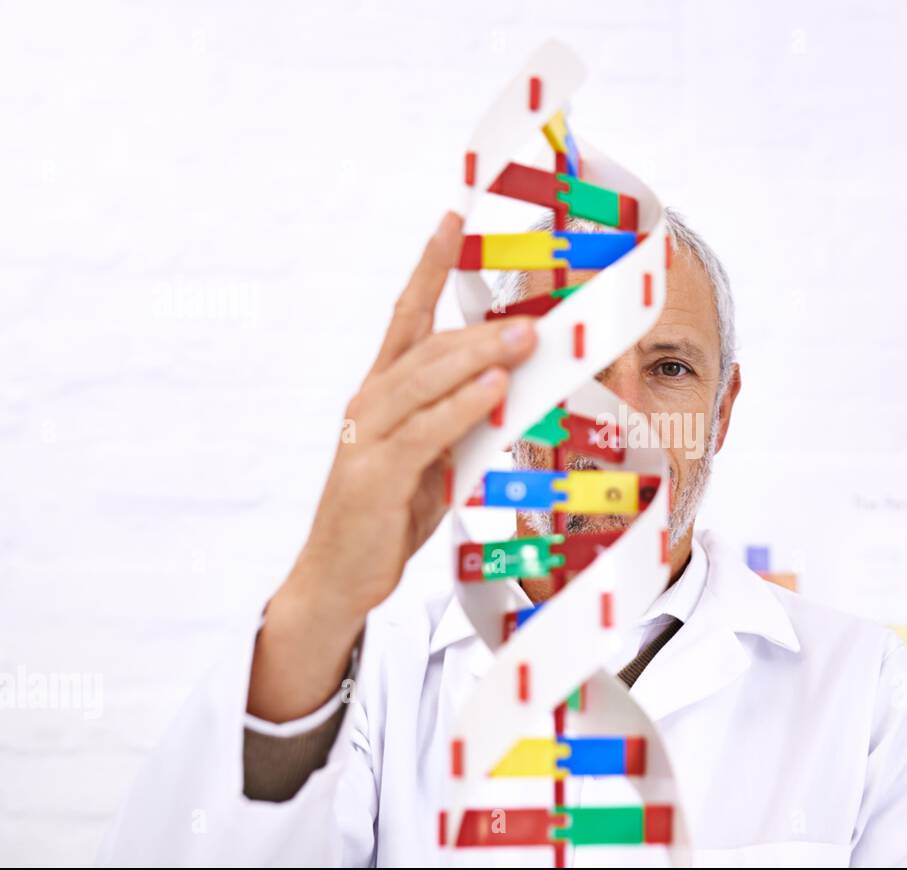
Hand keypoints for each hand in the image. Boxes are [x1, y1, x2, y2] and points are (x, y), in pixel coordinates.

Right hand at [248, 212, 536, 720]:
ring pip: (425, 382)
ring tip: (524, 339)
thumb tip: (510, 388)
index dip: (427, 266)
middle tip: (533, 314)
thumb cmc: (386, 514)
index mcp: (380, 393)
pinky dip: (460, 408)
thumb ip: (459, 422)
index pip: (405, 316)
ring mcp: (366, 438)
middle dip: (481, 327)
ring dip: (478, 358)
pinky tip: (492, 391)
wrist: (337, 577)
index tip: (451, 218)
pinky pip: (424, 432)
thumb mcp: (431, 460)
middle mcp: (368, 403)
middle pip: (427, 347)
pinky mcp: (373, 475)